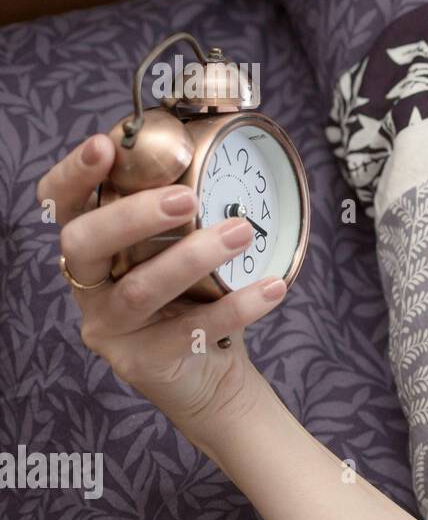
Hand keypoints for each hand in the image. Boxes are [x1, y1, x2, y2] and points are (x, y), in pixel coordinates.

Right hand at [37, 133, 285, 453]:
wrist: (213, 374)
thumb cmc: (197, 299)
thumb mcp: (184, 249)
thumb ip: (185, 211)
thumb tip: (221, 150)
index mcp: (94, 247)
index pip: (63, 203)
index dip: (74, 174)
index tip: (105, 145)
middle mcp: (90, 286)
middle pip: (85, 242)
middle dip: (134, 215)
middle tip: (187, 199)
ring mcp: (111, 328)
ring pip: (141, 288)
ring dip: (195, 256)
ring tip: (242, 232)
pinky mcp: (142, 363)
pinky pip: (190, 329)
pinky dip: (236, 305)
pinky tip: (272, 287)